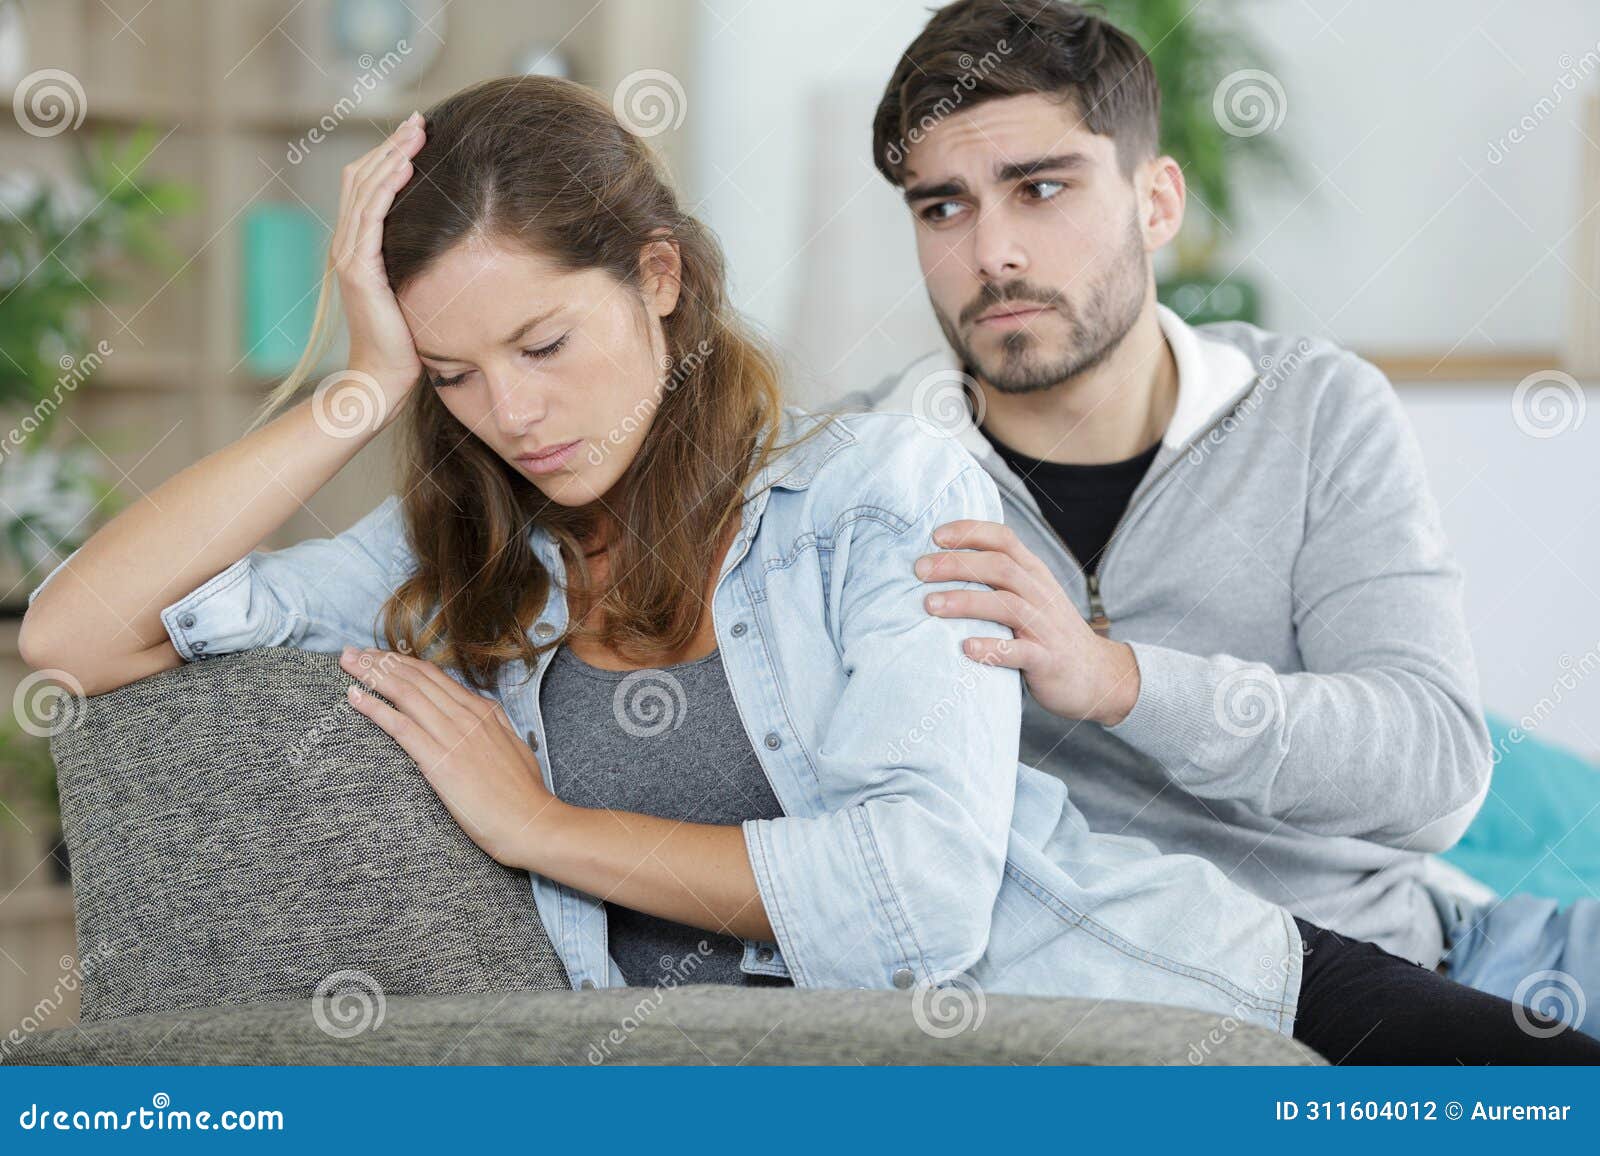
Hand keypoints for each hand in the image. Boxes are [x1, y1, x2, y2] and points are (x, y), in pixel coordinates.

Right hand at [331, 112, 427, 400]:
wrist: (382, 379)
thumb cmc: (407, 343)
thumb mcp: (416, 291)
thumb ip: (420, 263)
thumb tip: (453, 242)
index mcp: (359, 247)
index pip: (367, 187)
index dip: (389, 157)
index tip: (418, 134)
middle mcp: (347, 245)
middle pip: (362, 178)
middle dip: (392, 146)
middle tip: (420, 121)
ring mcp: (349, 256)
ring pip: (364, 190)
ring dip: (390, 156)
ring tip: (416, 132)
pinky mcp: (358, 270)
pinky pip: (369, 218)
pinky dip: (384, 188)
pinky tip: (403, 167)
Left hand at [337, 644, 562, 868]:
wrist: (529, 822)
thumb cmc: (523, 794)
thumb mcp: (514, 747)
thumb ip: (494, 728)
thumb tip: (482, 716)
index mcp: (484, 712)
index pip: (435, 677)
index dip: (404, 663)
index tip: (381, 656)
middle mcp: (466, 716)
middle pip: (415, 678)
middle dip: (380, 661)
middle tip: (352, 652)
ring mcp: (452, 736)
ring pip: (405, 694)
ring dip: (372, 675)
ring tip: (347, 663)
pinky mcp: (438, 760)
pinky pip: (400, 726)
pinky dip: (374, 708)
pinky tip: (354, 697)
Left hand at [915, 519, 1140, 725]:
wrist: (1098, 676)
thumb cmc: (1050, 632)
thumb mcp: (1031, 595)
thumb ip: (999, 577)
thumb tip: (946, 559)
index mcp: (1034, 573)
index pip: (1003, 539)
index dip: (969, 532)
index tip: (935, 536)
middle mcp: (1040, 593)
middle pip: (998, 566)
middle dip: (956, 564)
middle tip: (918, 570)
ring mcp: (1045, 626)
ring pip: (1006, 604)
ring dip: (965, 602)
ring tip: (930, 605)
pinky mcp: (1047, 660)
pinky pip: (1019, 651)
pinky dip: (992, 647)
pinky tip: (966, 648)